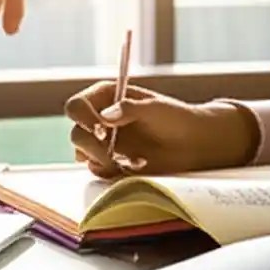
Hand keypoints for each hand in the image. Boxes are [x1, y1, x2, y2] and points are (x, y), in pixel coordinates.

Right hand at [64, 82, 260, 178]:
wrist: (193, 143)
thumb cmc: (176, 118)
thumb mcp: (156, 108)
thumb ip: (130, 109)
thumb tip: (106, 116)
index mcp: (105, 97)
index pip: (76, 106)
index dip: (83, 117)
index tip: (101, 128)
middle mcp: (99, 119)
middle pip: (76, 134)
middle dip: (93, 146)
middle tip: (113, 151)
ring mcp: (103, 142)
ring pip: (82, 155)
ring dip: (102, 160)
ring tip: (129, 159)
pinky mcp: (110, 162)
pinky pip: (96, 170)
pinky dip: (111, 171)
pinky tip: (133, 165)